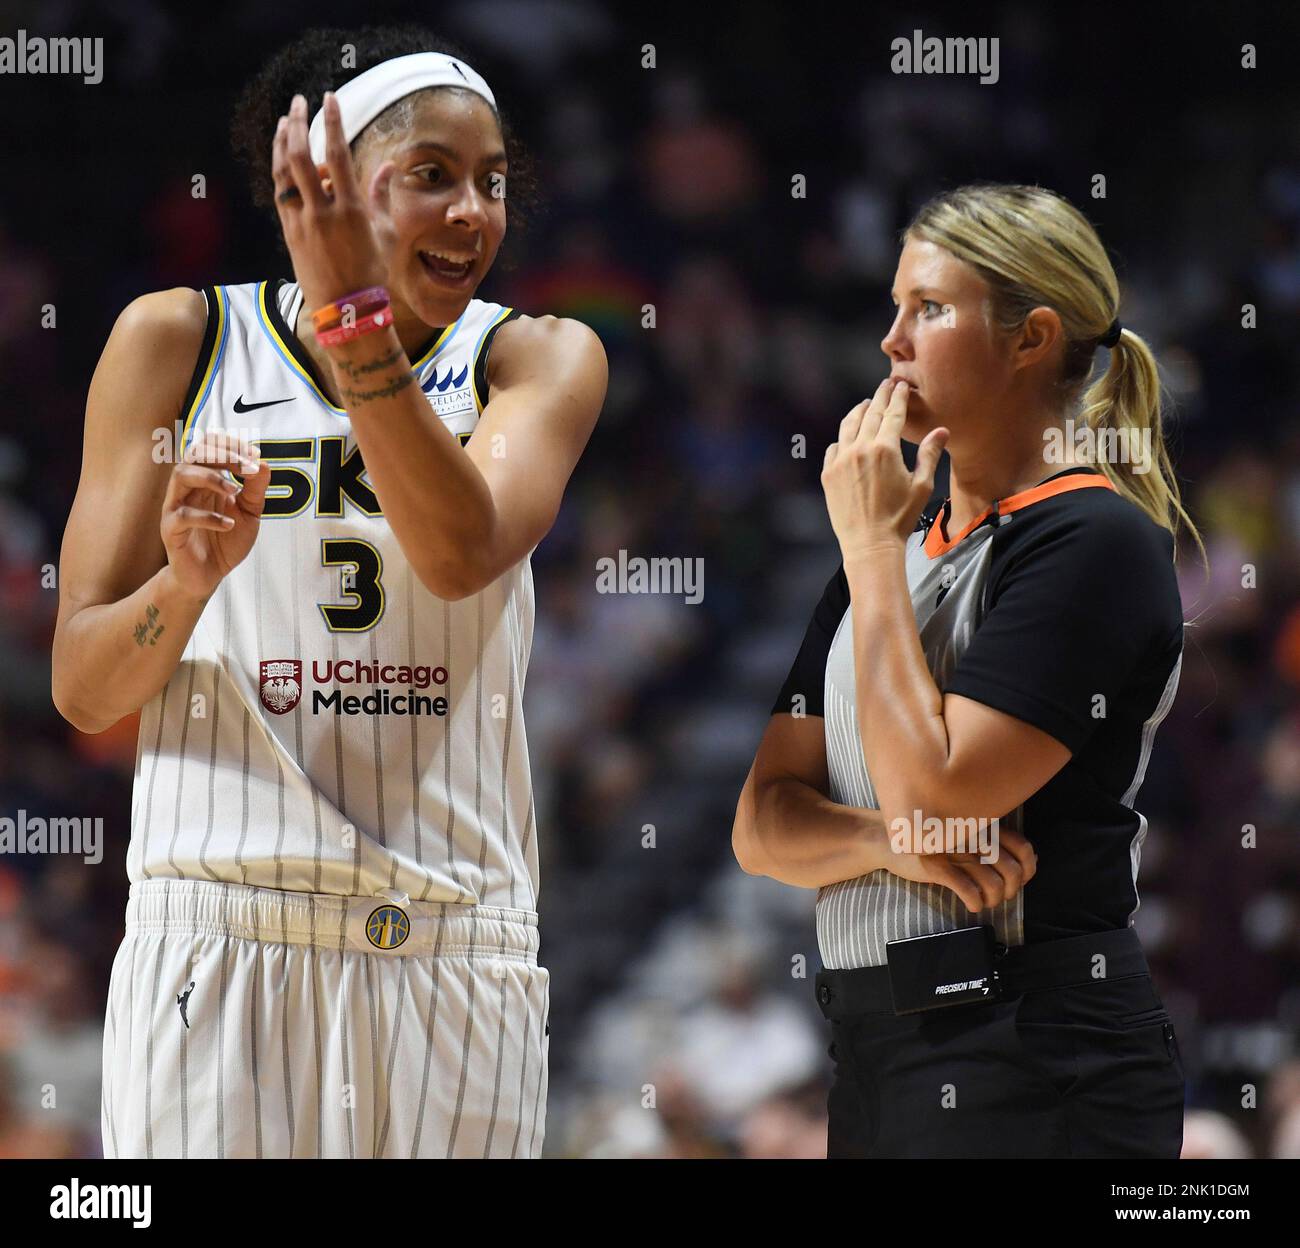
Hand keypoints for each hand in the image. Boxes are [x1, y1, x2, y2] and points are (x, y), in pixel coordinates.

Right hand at [161, 431, 269, 600]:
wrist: (209, 575)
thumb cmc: (226, 540)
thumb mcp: (250, 514)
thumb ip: (256, 490)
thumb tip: (263, 463)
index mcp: (206, 479)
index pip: (210, 447)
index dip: (231, 445)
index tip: (255, 454)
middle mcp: (188, 487)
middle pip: (194, 453)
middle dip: (222, 455)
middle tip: (246, 466)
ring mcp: (176, 506)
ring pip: (181, 475)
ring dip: (210, 478)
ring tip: (233, 491)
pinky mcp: (171, 529)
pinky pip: (183, 516)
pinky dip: (207, 517)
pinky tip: (229, 525)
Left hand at [272, 92, 396, 316]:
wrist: (347, 311)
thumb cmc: (372, 273)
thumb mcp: (384, 234)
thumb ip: (382, 196)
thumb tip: (388, 166)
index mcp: (351, 211)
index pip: (338, 156)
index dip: (333, 123)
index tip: (330, 98)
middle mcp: (323, 213)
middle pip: (303, 157)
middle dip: (299, 124)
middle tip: (300, 103)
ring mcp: (302, 222)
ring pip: (284, 172)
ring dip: (283, 142)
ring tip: (287, 121)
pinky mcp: (290, 232)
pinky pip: (281, 192)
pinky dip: (281, 169)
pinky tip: (283, 155)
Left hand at [821, 377, 948, 558]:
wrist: (869, 544)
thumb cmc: (899, 518)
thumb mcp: (921, 486)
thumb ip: (929, 454)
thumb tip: (942, 431)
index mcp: (885, 449)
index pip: (893, 413)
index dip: (898, 397)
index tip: (901, 385)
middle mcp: (859, 449)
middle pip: (870, 414)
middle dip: (880, 397)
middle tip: (885, 385)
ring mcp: (840, 461)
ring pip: (848, 426)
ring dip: (858, 412)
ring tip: (866, 405)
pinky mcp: (828, 474)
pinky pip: (834, 447)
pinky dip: (843, 438)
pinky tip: (847, 437)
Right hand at [880, 828, 1037, 914]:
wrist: (888, 840)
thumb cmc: (932, 841)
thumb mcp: (965, 835)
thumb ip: (995, 843)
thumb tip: (1031, 858)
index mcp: (982, 826)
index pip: (1023, 848)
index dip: (1028, 870)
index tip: (1019, 880)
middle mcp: (971, 836)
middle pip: (1011, 871)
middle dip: (1009, 891)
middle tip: (997, 895)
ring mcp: (954, 851)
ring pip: (992, 884)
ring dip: (992, 900)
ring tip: (983, 901)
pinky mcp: (937, 867)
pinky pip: (967, 890)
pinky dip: (975, 902)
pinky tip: (970, 904)